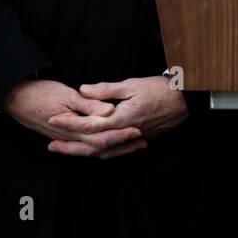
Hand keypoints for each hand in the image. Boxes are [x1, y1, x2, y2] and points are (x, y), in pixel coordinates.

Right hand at [2, 79, 145, 158]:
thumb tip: (109, 111)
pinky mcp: (63, 136)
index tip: (138, 131)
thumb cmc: (40, 94)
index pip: (102, 137)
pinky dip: (99, 147)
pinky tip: (108, 145)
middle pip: (100, 148)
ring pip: (92, 150)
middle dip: (122, 146)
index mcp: (73, 128)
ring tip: (132, 145)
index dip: (121, 135)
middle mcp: (71, 137)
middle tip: (141, 141)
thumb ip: (89, 105)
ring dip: (113, 148)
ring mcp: (66, 138)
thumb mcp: (67, 95)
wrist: (15, 99)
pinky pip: (84, 146)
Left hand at [46, 75, 188, 156]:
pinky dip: (102, 152)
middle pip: (92, 145)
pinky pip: (116, 151)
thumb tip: (83, 90)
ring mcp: (133, 139)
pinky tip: (95, 152)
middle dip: (70, 146)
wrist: (186, 101)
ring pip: (104, 152)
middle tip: (51, 146)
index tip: (52, 120)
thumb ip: (106, 89)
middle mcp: (125, 134)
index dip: (68, 123)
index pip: (89, 124)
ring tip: (66, 150)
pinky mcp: (140, 139)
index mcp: (121, 119)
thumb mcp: (132, 84)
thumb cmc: (160, 90)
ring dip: (83, 152)